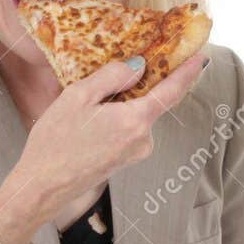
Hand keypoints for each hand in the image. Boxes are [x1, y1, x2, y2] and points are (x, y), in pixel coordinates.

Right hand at [0, 51, 207, 243]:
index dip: (187, 72)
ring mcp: (135, 153)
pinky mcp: (125, 160)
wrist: (42, 187)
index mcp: (135, 121)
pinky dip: (117, 118)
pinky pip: (128, 129)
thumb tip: (139, 66)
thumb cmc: (55, 141)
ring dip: (122, 103)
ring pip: (136, 116)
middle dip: (137, 86)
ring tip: (87, 105)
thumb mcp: (78, 97)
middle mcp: (143, 139)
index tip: (201, 57)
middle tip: (113, 73)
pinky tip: (90, 120)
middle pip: (150, 101)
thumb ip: (112, 77)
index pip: (171, 91)